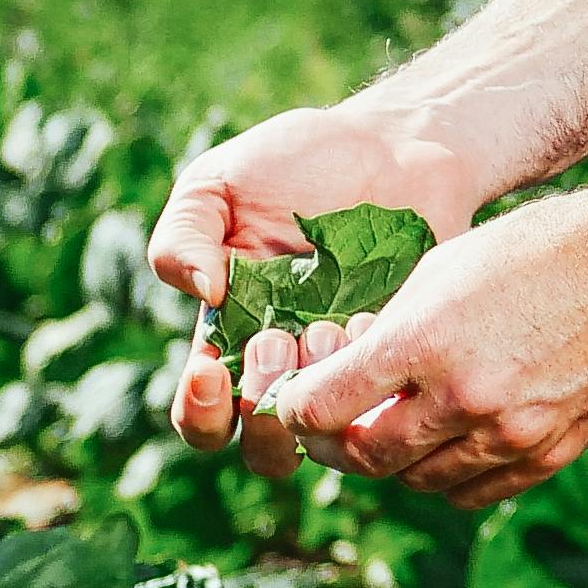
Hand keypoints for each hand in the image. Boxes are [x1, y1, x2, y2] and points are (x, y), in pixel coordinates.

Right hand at [154, 102, 489, 468]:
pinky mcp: (405, 348)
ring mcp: (351, 361)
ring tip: (328, 330)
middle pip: (266, 446)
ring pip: (332, 434)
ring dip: (323, 401)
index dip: (200, 413)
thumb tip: (200, 294)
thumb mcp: (217, 183)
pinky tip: (375, 316)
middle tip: (278, 339)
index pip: (203, 420)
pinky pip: (392, 393)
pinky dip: (381, 370)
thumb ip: (183, 236)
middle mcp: (290, 365)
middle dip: (265, 407)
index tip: (209, 370)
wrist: (396, 141)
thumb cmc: (296, 162)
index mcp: (231, 339)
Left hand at [264, 189, 587, 508]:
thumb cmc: (541, 249)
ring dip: (396, 461)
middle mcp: (464, 396)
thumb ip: (391, 330)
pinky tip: (450, 442)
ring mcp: (511, 433)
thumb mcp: (448, 266)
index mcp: (426, 339)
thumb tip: (342, 375)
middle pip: (365, 457)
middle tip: (336, 429)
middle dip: (337, 446)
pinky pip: (472, 492)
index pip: (322, 408)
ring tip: (399, 428)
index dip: (297, 410)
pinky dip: (448, 476)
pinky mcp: (549, 454)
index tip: (298, 402)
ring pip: (418, 480)